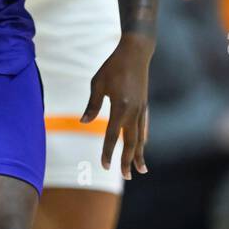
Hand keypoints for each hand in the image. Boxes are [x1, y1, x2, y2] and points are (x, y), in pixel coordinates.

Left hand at [82, 32, 152, 179]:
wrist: (136, 52)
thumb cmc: (113, 66)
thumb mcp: (97, 83)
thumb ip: (92, 105)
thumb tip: (84, 123)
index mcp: (119, 108)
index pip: (112, 136)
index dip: (108, 153)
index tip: (105, 166)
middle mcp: (133, 112)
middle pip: (131, 142)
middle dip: (128, 161)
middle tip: (127, 177)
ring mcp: (141, 109)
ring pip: (141, 137)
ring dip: (140, 154)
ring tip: (141, 170)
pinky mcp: (145, 105)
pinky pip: (144, 126)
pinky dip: (143, 138)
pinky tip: (143, 146)